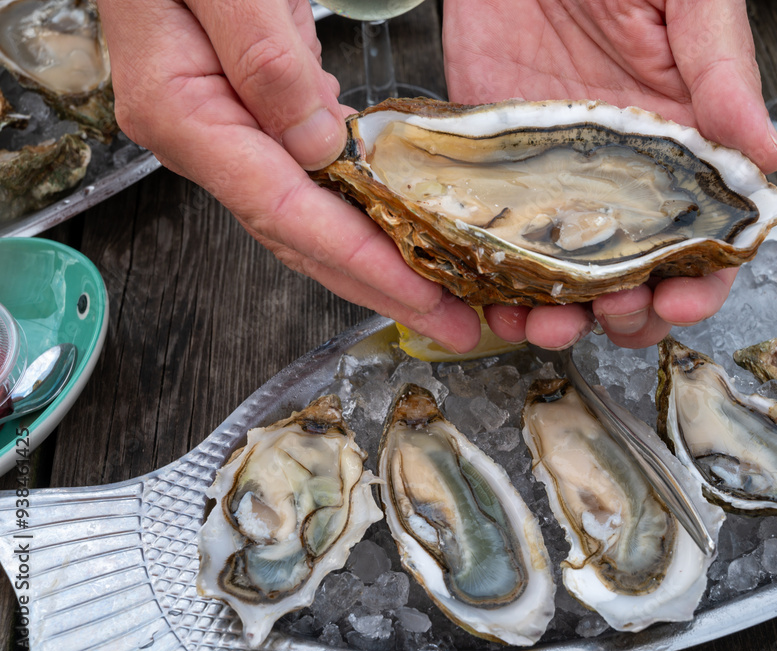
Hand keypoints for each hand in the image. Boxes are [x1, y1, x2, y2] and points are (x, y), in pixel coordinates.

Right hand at [96, 0, 482, 352]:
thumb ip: (265, 60)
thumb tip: (317, 147)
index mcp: (185, 114)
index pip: (285, 212)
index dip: (359, 261)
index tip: (421, 295)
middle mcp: (201, 137)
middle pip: (299, 238)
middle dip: (379, 287)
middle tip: (451, 324)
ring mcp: (223, 131)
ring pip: (306, 219)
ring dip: (373, 262)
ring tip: (437, 294)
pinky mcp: (250, 114)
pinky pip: (308, 180)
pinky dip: (357, 212)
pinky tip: (398, 231)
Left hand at [443, 0, 776, 348]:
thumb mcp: (686, 2)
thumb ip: (722, 72)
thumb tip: (767, 154)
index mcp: (682, 143)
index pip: (705, 235)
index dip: (700, 280)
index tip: (680, 299)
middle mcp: (622, 175)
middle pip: (636, 273)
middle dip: (627, 313)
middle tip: (609, 317)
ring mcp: (555, 177)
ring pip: (563, 273)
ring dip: (558, 313)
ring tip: (542, 322)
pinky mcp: (495, 165)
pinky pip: (495, 240)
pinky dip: (493, 281)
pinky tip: (489, 301)